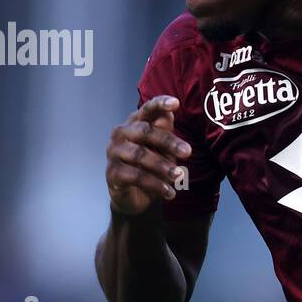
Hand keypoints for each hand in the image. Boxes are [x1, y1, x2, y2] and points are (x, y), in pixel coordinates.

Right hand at [106, 96, 192, 215]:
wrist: (136, 197)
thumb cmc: (151, 167)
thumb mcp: (163, 150)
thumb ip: (165, 132)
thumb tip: (170, 114)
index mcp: (135, 123)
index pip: (146, 110)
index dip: (159, 104)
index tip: (176, 103)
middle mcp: (121, 134)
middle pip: (144, 131)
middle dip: (168, 141)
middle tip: (188, 152)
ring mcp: (114, 153)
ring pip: (140, 155)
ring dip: (163, 166)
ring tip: (179, 176)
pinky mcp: (112, 173)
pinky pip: (136, 176)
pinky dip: (155, 184)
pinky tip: (169, 192)